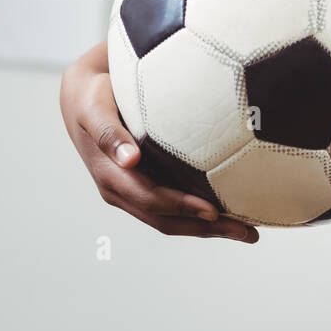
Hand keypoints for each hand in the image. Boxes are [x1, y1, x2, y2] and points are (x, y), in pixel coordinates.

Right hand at [59, 39, 258, 242]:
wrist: (82, 97)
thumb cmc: (92, 98)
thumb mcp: (96, 109)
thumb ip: (109, 133)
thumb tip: (130, 159)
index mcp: (112, 178)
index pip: (152, 200)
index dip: (183, 208)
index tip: (214, 210)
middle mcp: (122, 191)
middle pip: (167, 220)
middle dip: (206, 229)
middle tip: (247, 232)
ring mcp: (133, 191)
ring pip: (172, 219)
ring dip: (208, 227)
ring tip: (246, 230)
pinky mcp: (144, 184)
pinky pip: (173, 206)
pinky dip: (199, 213)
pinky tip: (226, 209)